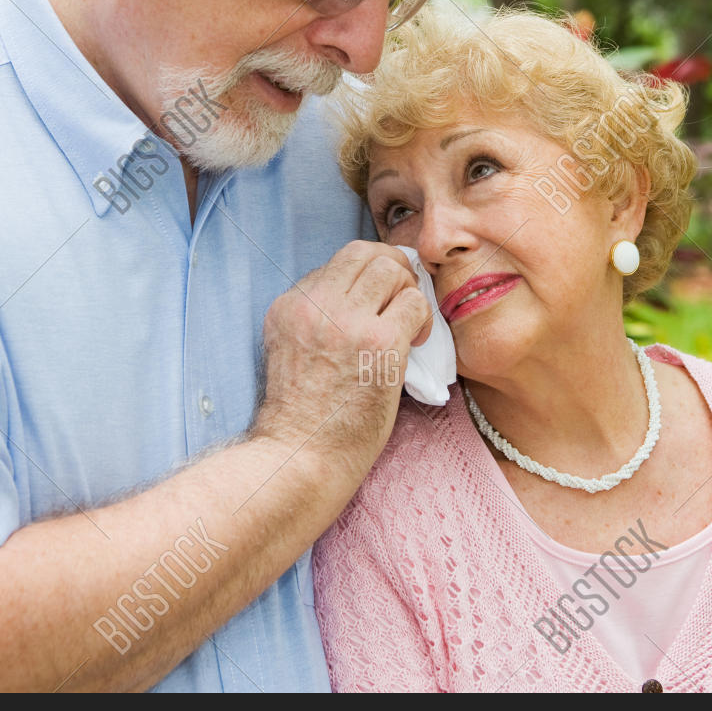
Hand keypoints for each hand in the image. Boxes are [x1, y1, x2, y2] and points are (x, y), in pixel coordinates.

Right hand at [256, 240, 430, 470]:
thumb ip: (316, 318)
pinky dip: (423, 317)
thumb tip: (359, 295)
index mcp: (289, 307)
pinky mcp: (380, 344)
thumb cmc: (302, 417)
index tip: (376, 300)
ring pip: (391, 269)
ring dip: (408, 290)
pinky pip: (414, 303)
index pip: (335, 263)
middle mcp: (314, 306)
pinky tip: (417, 341)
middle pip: (364, 253)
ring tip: (410, 322)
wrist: (300, 457)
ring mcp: (347, 322)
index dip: (364, 276)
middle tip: (402, 297)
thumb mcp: (288, 351)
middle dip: (391, 268)